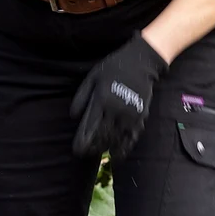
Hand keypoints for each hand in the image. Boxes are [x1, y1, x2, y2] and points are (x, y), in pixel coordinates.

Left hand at [71, 33, 167, 158]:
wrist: (141, 61)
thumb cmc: (113, 68)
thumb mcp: (92, 77)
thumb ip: (81, 96)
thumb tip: (73, 117)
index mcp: (101, 100)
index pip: (89, 127)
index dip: (83, 142)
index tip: (77, 151)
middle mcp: (115, 109)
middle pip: (102, 136)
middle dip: (94, 147)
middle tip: (88, 153)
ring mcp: (129, 114)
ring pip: (116, 139)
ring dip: (108, 149)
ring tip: (101, 153)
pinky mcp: (140, 116)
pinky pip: (131, 137)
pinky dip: (124, 148)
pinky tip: (118, 155)